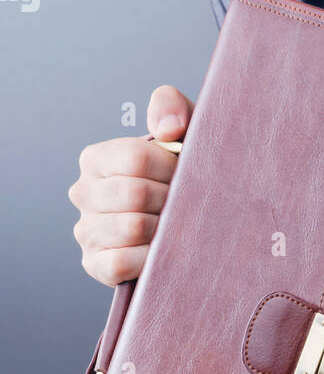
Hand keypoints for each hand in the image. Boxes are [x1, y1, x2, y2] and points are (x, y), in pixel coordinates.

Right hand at [68, 85, 193, 285]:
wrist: (191, 219)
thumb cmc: (184, 171)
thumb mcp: (184, 131)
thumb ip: (173, 109)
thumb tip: (168, 128)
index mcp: (96, 158)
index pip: (136, 157)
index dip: (171, 166)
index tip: (184, 171)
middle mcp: (82, 192)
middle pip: (136, 193)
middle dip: (171, 198)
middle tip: (184, 201)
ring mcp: (86, 230)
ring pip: (132, 227)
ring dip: (165, 228)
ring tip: (174, 223)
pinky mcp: (95, 264)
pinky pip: (121, 262)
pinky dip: (150, 258)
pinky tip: (161, 249)